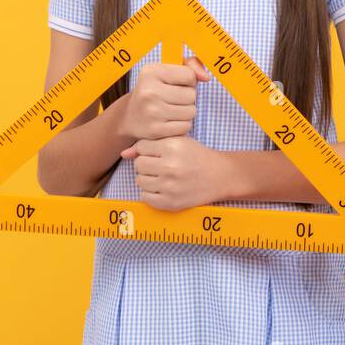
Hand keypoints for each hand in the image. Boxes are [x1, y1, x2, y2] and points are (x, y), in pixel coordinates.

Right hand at [120, 55, 211, 141]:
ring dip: (186, 112)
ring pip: (191, 112)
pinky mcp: (155, 130)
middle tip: (172, 100)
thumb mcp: (166, 71)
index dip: (189, 81)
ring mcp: (151, 112)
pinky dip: (182, 126)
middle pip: (191, 95)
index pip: (190, 75)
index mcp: (151, 72)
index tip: (176, 85)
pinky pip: (185, 127)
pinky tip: (170, 122)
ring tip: (172, 110)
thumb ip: (191, 65)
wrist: (129, 117)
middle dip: (187, 98)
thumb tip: (206, 77)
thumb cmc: (155, 90)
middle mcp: (149, 91)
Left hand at [120, 136, 237, 211]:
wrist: (221, 176)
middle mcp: (170, 166)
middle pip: (139, 164)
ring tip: (163, 177)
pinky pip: (145, 197)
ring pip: (139, 181)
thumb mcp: (178, 142)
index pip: (141, 147)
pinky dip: (151, 193)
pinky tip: (163, 188)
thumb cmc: (197, 156)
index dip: (150, 150)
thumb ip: (150, 145)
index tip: (161, 153)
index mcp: (172, 146)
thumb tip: (123, 154)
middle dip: (147, 164)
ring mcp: (170, 186)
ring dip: (148, 179)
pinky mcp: (170, 203)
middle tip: (162, 166)